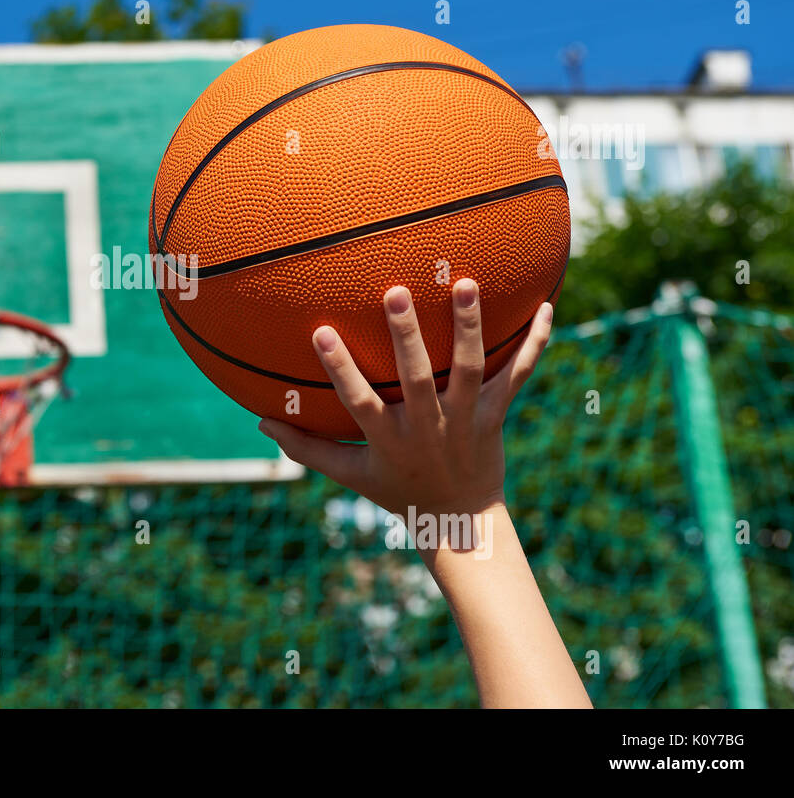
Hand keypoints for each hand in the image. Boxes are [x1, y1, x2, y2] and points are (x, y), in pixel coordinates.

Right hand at [258, 279, 552, 517]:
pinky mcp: (498, 415)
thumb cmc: (398, 492)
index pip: (360, 402)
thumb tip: (261, 423)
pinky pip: (520, 375)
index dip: (341, 370)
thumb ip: (307, 448)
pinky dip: (536, 344)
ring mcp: (468, 421)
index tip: (321, 331)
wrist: (462, 521)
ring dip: (469, 327)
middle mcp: (430, 428)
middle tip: (396, 293)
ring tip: (466, 284)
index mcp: (391, 440)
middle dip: (407, 337)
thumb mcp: (350, 474)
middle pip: (418, 379)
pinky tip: (545, 307)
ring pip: (472, 370)